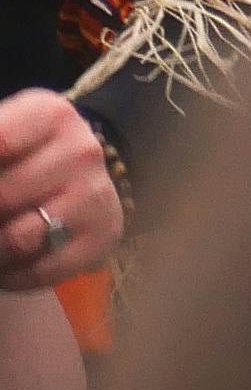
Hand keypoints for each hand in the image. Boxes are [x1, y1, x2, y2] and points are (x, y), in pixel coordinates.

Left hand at [0, 92, 117, 293]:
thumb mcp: (1, 136)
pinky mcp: (102, 237)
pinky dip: (13, 275)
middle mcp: (81, 150)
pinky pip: (39, 271)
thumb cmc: (24, 156)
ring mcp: (95, 195)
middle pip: (2, 196)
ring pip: (19, 239)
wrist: (80, 175)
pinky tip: (10, 261)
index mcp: (50, 114)